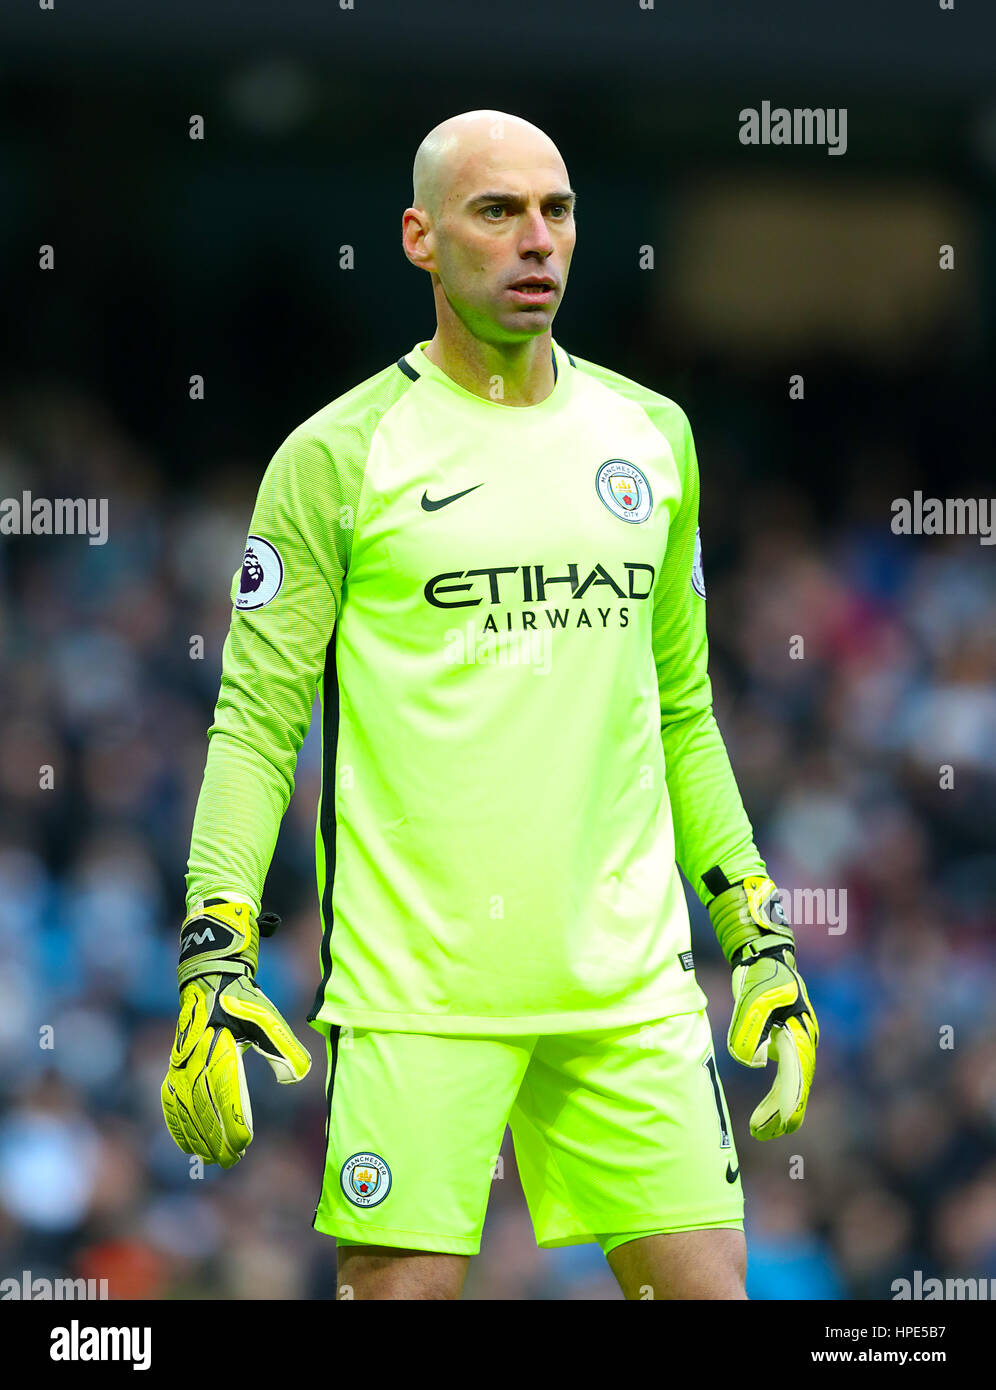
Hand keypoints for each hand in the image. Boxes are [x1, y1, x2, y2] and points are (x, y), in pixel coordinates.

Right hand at [161, 900, 310, 1166]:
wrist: (209, 978)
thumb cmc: (243, 999)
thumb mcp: (267, 1017)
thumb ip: (283, 1046)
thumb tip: (295, 1077)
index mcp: (218, 1045)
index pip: (225, 1092)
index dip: (231, 1120)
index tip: (244, 1143)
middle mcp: (194, 1057)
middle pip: (202, 1106)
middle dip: (214, 1137)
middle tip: (230, 1160)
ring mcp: (180, 1063)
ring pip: (185, 1108)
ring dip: (196, 1136)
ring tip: (211, 1159)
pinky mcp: (174, 1067)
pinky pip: (171, 1102)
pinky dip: (177, 1125)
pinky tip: (186, 1145)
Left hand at [728, 940, 818, 1140]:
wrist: (764, 955)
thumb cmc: (761, 974)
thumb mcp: (753, 998)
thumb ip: (749, 1028)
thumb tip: (753, 1062)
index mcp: (800, 1033)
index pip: (797, 1075)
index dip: (790, 1101)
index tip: (782, 1124)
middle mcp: (802, 1041)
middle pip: (798, 1085)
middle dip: (784, 1113)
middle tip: (764, 1135)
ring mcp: (795, 1041)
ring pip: (793, 1083)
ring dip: (780, 1108)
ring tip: (761, 1130)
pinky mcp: (784, 1041)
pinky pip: (786, 1076)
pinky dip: (778, 1095)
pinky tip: (767, 1109)